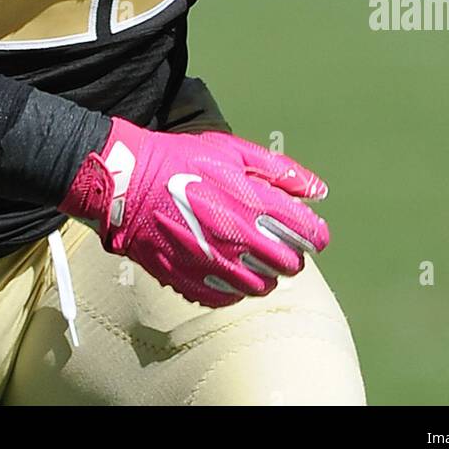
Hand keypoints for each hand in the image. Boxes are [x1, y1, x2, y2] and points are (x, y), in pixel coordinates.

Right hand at [59, 117, 328, 307]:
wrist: (129, 183)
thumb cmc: (182, 160)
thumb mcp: (233, 150)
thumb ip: (281, 171)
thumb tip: (320, 191)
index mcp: (253, 202)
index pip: (309, 234)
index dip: (315, 235)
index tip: (309, 232)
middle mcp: (238, 237)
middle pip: (291, 265)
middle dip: (291, 254)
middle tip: (277, 242)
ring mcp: (215, 263)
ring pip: (263, 286)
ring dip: (265, 272)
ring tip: (251, 254)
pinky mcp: (192, 281)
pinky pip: (231, 297)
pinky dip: (235, 286)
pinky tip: (227, 266)